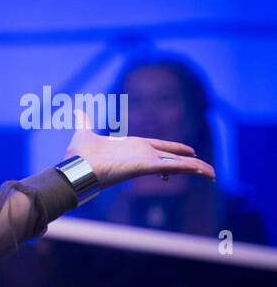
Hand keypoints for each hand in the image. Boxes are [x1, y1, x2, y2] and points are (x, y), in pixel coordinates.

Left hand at [62, 109, 215, 188]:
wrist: (73, 169)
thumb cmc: (79, 156)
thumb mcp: (84, 133)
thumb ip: (84, 122)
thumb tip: (78, 112)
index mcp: (133, 147)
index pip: (160, 147)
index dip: (175, 149)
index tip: (190, 151)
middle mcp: (142, 155)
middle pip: (173, 158)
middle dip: (191, 163)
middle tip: (206, 170)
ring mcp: (145, 161)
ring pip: (177, 165)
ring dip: (197, 169)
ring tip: (213, 174)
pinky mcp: (146, 167)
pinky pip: (173, 167)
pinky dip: (190, 169)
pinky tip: (205, 172)